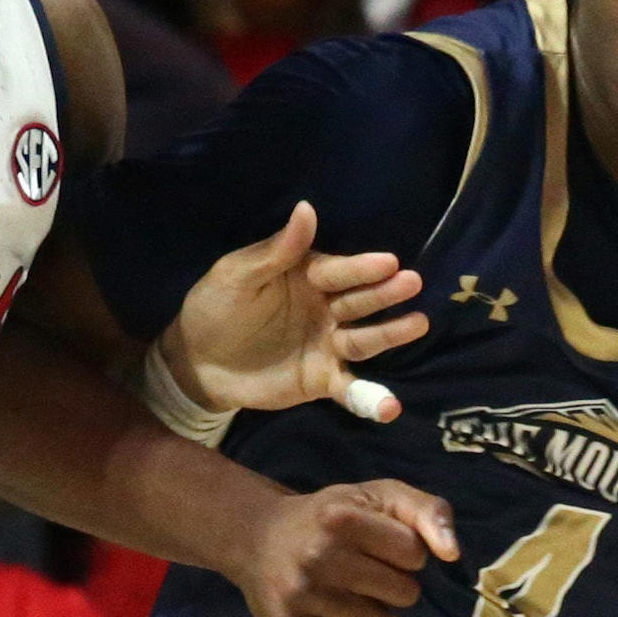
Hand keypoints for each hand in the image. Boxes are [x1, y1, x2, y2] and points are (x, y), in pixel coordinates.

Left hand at [161, 204, 427, 421]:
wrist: (199, 363)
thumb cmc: (216, 308)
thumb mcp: (236, 275)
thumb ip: (275, 251)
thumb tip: (306, 208)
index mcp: (308, 275)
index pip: (339, 271)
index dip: (362, 267)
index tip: (389, 262)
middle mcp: (327, 307)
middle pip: (360, 300)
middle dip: (385, 293)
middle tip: (412, 282)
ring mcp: (328, 344)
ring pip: (365, 339)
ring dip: (391, 334)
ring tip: (418, 324)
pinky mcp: (324, 380)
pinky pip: (351, 389)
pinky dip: (370, 399)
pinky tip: (390, 408)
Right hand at [221, 479, 458, 616]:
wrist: (257, 537)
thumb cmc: (330, 516)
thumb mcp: (378, 495)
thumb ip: (427, 511)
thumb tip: (452, 553)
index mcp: (342, 517)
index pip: (414, 554)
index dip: (406, 552)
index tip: (382, 547)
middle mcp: (318, 555)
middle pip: (404, 593)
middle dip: (395, 585)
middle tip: (365, 572)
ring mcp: (301, 594)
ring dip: (377, 614)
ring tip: (351, 594)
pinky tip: (335, 614)